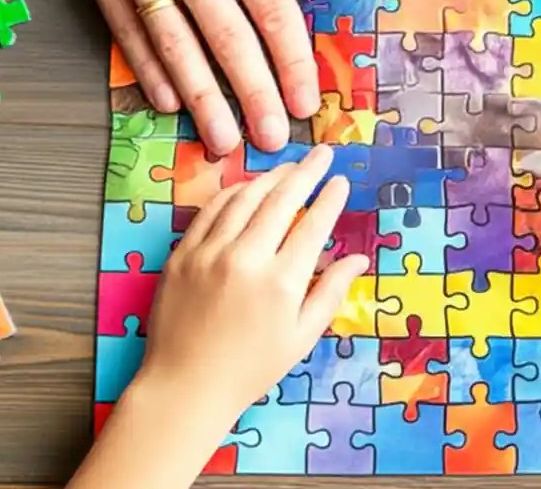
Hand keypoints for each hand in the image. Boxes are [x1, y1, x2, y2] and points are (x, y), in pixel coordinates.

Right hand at [19, 0, 341, 154]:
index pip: (271, 8)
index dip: (292, 60)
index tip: (305, 98)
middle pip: (227, 39)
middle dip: (253, 95)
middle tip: (270, 139)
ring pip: (176, 47)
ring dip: (202, 99)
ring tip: (222, 138)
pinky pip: (128, 33)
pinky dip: (150, 70)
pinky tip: (169, 100)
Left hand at [137, 145, 367, 415]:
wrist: (185, 385)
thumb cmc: (250, 368)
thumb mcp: (301, 337)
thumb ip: (331, 293)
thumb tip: (357, 259)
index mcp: (282, 283)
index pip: (313, 225)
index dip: (331, 198)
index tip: (341, 181)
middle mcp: (246, 259)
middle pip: (281, 200)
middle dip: (306, 172)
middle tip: (322, 154)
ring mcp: (210, 253)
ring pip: (245, 198)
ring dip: (270, 177)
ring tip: (288, 168)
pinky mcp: (183, 254)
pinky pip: (211, 211)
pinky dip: (233, 193)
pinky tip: (247, 188)